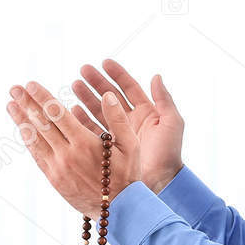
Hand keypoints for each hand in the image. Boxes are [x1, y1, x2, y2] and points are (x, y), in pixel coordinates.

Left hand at [5, 81, 138, 219]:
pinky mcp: (53, 179)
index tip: (30, 85)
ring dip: (21, 120)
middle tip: (14, 89)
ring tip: (10, 105)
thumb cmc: (127, 175)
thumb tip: (107, 94)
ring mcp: (57, 168)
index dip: (42, 97)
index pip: (57, 114)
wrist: (118, 210)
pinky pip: (37, 156)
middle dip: (26, 104)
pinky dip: (28, 140)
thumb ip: (118, 119)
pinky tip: (22, 129)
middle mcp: (67, 154)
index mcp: (84, 143)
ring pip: (35, 140)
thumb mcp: (131, 145)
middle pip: (41, 124)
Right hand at [71, 59, 183, 192]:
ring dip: (86, 97)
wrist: (161, 182)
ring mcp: (118, 133)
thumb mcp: (172, 123)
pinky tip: (72, 110)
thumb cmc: (169, 153)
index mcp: (145, 111)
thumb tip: (156, 76)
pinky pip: (92, 130)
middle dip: (96, 82)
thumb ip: (165, 99)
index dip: (116, 74)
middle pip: (110, 96)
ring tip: (74, 86)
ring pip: (99, 110)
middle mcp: (130, 120)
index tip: (103, 63)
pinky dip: (82, 120)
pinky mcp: (108, 147)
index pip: (128, 87)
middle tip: (82, 71)